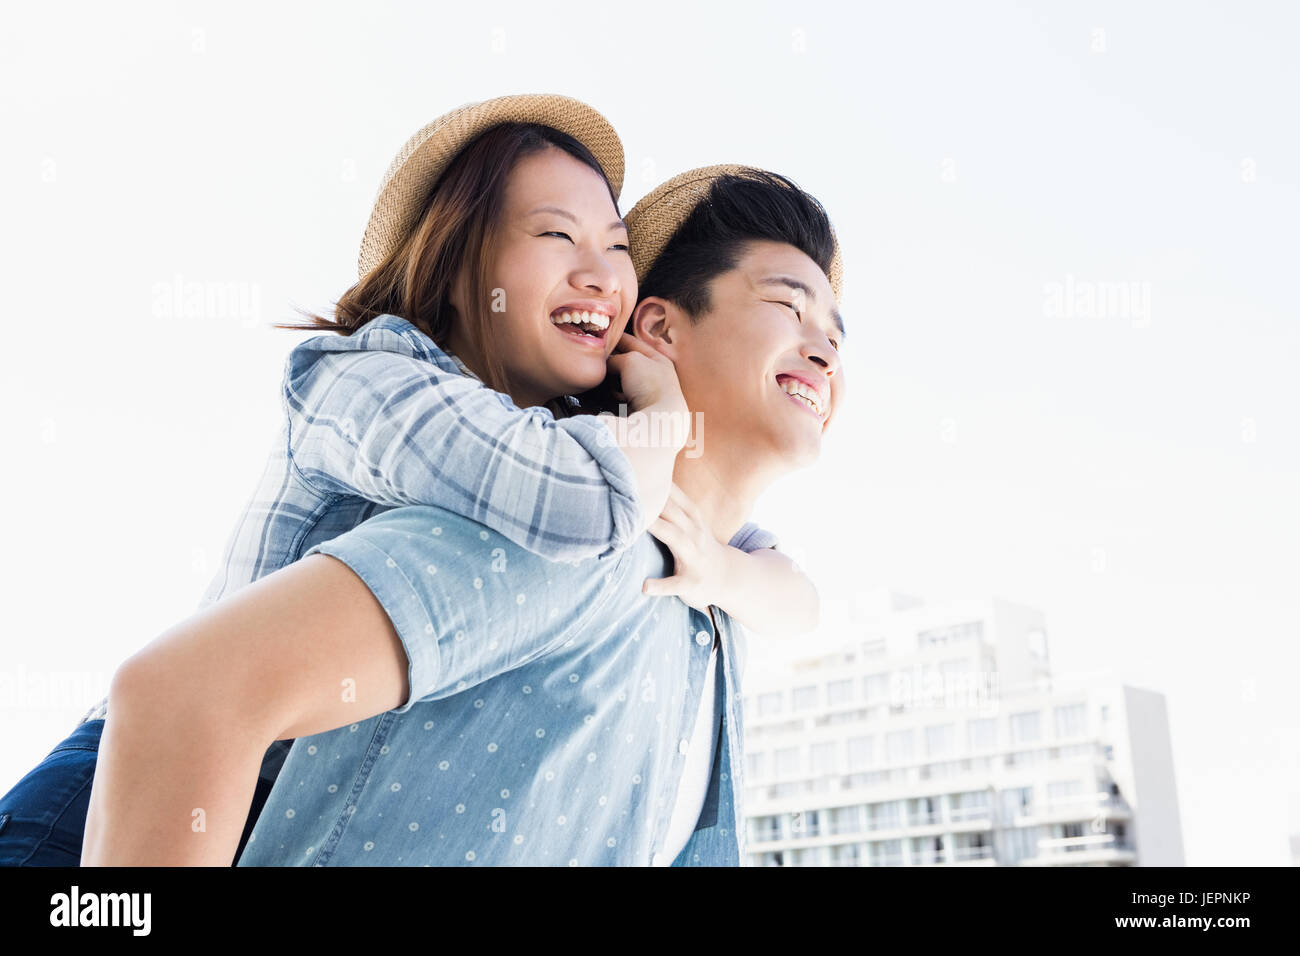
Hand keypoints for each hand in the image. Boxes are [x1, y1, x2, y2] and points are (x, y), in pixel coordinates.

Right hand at [604, 333, 686, 415]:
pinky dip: (614, 397)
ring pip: (619, 381)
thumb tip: (605, 366)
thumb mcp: (631, 360)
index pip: (634, 343)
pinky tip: (618, 400)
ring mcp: (645, 394)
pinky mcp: (637, 410)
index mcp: (658, 359)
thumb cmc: (650, 385)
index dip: (618, 337)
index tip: (604, 335)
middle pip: (625, 363)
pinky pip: (618, 398)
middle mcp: (654, 376)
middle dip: (613, 364)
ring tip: (614, 387)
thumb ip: (615, 357)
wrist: (658, 420)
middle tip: (602, 364)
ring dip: (613, 383)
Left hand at [643, 483, 730, 612]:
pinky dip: (660, 585)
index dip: (658, 484)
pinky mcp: (690, 583)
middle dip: (656, 501)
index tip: (636, 470)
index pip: (675, 497)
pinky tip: (644, 586)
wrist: (727, 578)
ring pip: (677, 540)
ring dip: (660, 529)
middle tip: (631, 488)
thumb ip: (671, 505)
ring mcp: (694, 559)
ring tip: (638, 524)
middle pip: (674, 513)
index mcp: (692, 520)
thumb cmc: (699, 547)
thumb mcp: (691, 524)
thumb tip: (646, 481)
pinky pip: (675, 584)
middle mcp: (695, 535)